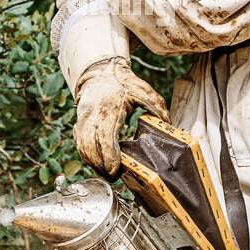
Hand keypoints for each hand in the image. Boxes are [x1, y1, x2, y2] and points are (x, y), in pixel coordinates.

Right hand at [73, 58, 168, 176]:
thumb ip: (157, 109)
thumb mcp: (145, 92)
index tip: (115, 170)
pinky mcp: (79, 122)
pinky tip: (98, 163)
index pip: (104, 136)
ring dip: (93, 164)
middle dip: (100, 166)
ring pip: (82, 148)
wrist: (101, 71)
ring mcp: (83, 119)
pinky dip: (88, 156)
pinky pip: (79, 144)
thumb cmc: (123, 82)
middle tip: (114, 177)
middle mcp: (92, 115)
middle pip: (90, 147)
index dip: (108, 155)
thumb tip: (170, 127)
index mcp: (109, 107)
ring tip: (107, 173)